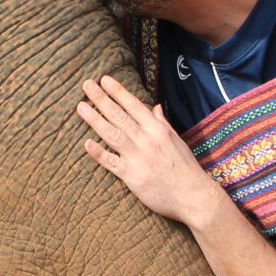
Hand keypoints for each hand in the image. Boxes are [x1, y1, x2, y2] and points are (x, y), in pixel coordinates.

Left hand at [75, 75, 221, 225]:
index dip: (118, 92)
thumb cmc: (186, 169)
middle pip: (120, 116)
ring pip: (113, 134)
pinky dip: (99, 154)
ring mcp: (139, 157)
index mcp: (158, 129)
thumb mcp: (177, 141)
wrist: (194, 196)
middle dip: (102, 99)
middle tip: (87, 85)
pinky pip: (112, 163)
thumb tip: (155, 107)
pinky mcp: (133, 176)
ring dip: (95, 119)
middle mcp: (147, 140)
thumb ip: (162, 123)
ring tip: (81, 107)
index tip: (105, 79)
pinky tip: (87, 144)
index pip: (134, 106)